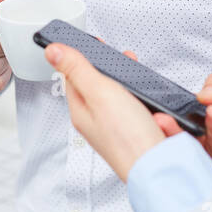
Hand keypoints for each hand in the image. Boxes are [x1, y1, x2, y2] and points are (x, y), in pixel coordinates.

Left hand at [43, 43, 163, 182]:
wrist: (160, 169)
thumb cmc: (128, 137)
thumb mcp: (99, 92)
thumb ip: (77, 69)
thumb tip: (52, 50)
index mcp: (81, 111)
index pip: (73, 76)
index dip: (82, 56)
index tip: (95, 42)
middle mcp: (97, 121)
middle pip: (99, 85)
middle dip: (113, 69)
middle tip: (124, 59)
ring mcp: (119, 128)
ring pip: (123, 96)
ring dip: (133, 85)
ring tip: (142, 83)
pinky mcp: (139, 133)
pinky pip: (142, 110)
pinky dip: (148, 104)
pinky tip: (155, 110)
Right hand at [154, 71, 211, 182]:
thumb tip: (201, 94)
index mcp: (199, 112)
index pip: (175, 107)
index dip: (162, 102)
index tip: (149, 96)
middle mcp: (200, 131)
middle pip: (173, 129)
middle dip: (160, 122)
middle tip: (153, 113)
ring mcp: (210, 148)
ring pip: (187, 142)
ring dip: (177, 131)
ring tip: (174, 117)